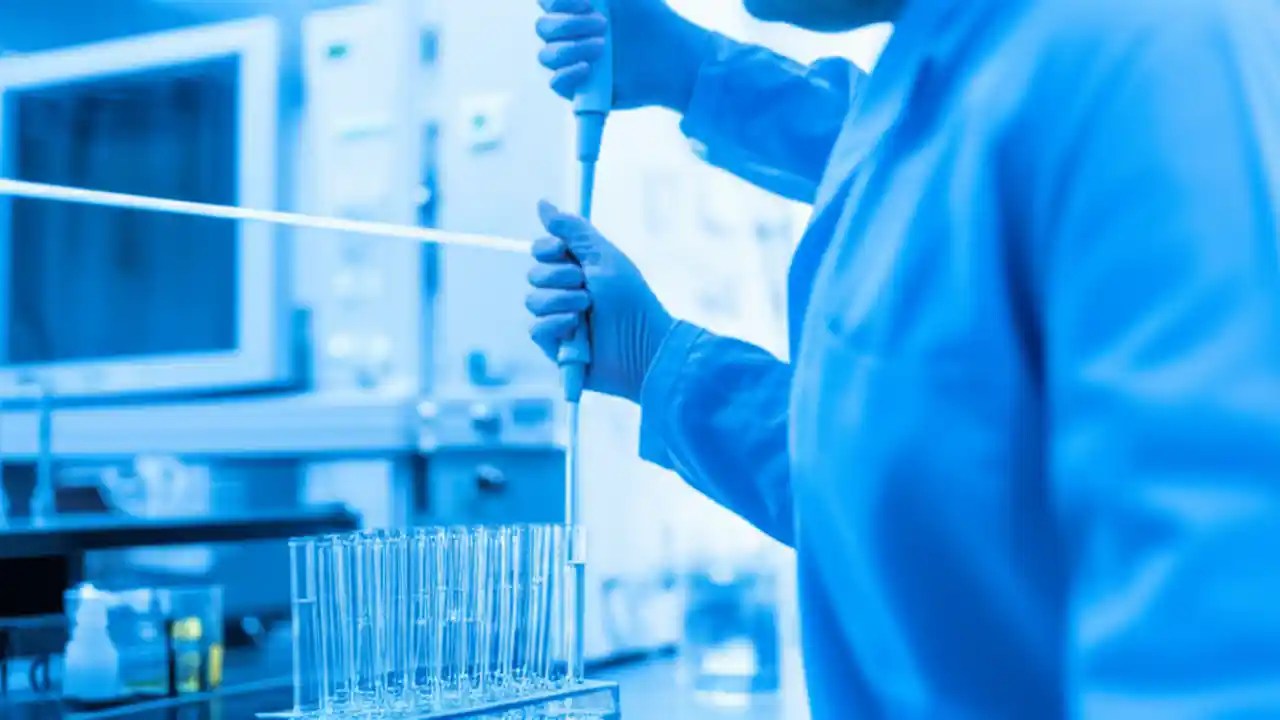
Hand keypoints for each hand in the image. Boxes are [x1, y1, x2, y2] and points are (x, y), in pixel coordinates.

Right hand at [526, 201, 674, 400]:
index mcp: (576, 268)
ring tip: (586, 309)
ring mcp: (557, 318)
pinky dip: (556, 324)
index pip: (541, 250)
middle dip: (560, 277)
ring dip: (562, 300)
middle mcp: (564, 291)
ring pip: (532, 300)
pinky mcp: (554, 345)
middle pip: (534, 273)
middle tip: (587, 285)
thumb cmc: (630, 299)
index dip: (548, 249)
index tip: (565, 251)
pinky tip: (577, 329)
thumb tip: (542, 203)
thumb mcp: (603, 256)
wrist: (642, 344)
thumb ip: (573, 230)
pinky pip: (535, 328)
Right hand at [536, 0, 715, 110]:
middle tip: (604, 27)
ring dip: (571, 48)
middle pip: (544, 28)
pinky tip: (587, 69)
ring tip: (602, 48)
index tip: (586, 2)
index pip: (547, 2)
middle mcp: (570, 34)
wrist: (675, 55)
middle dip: (570, 25)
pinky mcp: (580, 88)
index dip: (556, 1)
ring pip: (547, 55)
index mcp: (576, 8)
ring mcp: (573, 62)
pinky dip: (567, 75)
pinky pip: (556, 84)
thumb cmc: (652, 19)